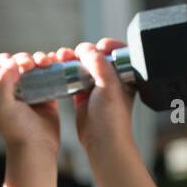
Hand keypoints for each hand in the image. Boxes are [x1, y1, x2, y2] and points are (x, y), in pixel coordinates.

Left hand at [0, 48, 74, 154]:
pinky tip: (55, 63)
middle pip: (17, 63)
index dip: (2, 60)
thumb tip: (10, 63)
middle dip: (24, 58)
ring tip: (45, 62)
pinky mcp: (47, 94)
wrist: (37, 146)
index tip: (12, 62)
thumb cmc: (17, 129)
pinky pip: (50, 74)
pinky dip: (53, 66)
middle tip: (30, 64)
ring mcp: (30, 90)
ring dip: (40, 58)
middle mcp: (13, 89)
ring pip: (34, 66)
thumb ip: (2, 83)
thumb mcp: (2, 106)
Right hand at [73, 38, 136, 157]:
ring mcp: (97, 88)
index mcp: (125, 77)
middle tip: (77, 52)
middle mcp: (112, 81)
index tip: (100, 45)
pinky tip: (60, 67)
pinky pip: (74, 78)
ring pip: (84, 67)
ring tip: (64, 57)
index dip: (108, 46)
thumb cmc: (112, 117)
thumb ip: (99, 63)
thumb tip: (86, 49)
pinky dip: (67, 72)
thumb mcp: (108, 85)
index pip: (117, 53)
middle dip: (85, 51)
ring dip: (73, 60)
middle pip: (97, 57)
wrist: (102, 141)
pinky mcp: (83, 96)